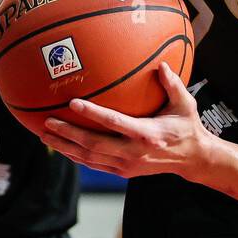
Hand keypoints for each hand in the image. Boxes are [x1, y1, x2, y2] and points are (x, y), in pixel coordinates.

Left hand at [41, 62, 204, 178]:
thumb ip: (172, 84)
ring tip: (45, 135)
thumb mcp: (185, 104)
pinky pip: (94, 165)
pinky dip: (76, 156)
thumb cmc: (187, 126)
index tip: (73, 103)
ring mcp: (127, 165)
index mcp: (147, 133)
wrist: (192, 159)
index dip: (93, 114)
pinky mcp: (123, 172)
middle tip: (47, 122)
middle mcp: (133, 153)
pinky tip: (61, 147)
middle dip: (68, 134)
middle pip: (93, 145)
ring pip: (89, 158)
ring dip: (65, 147)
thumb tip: (161, 64)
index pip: (114, 123)